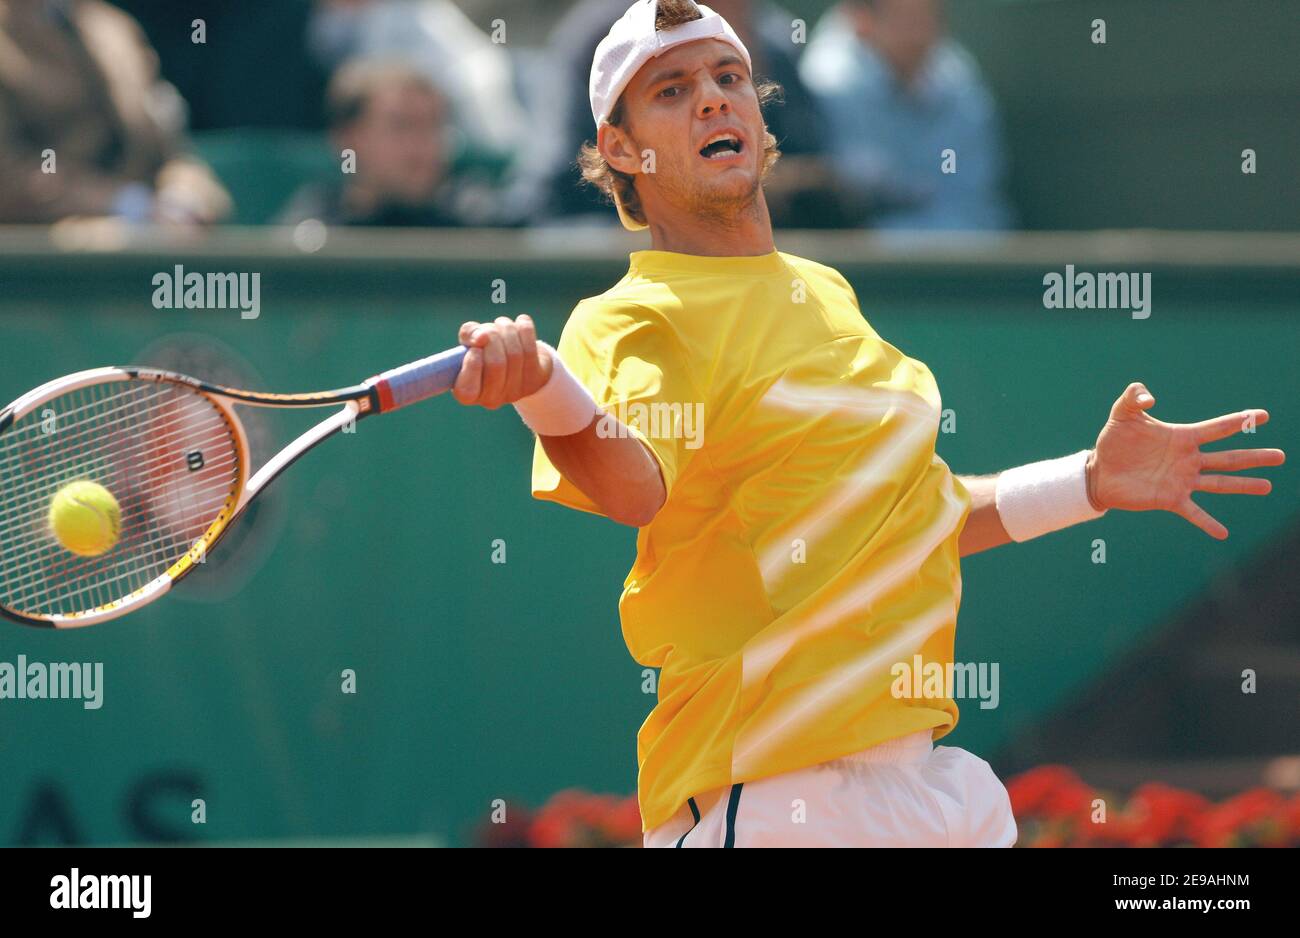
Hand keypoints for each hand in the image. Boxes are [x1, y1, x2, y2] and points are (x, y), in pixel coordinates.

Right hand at [452, 314, 552, 409]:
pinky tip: (521, 323)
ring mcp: (516, 391)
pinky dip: (524, 329)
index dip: (472, 366)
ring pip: (514, 353)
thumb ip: (467, 335)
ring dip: (507, 330)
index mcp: (469, 394)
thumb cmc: (486, 350)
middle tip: (488, 331)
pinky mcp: (536, 378)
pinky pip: (531, 348)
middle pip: (495, 364)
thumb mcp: (470, 342)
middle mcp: (492, 399)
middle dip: (491, 338)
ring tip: (502, 324)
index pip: (467, 390)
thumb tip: (481, 337)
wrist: (517, 359)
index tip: (474, 349)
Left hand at [1089, 383, 1284, 538]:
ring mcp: (1182, 481)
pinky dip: (1207, 523)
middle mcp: (1188, 460)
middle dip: (1255, 458)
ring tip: (1268, 486)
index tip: (1263, 416)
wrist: (1098, 470)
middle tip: (1281, 456)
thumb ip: (1134, 397)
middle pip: (1229, 458)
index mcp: (1182, 438)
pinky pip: (1193, 512)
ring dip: (1244, 486)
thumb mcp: (1122, 413)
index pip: (1217, 428)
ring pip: (1220, 483)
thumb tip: (1150, 397)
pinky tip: (1223, 533)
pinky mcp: (1169, 499)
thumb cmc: (1113, 441)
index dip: (1239, 421)